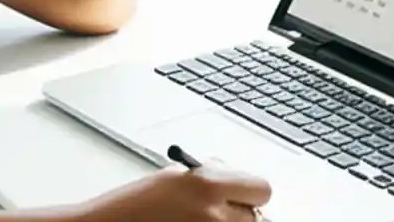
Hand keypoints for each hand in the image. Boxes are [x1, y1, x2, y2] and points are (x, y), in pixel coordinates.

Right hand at [73, 164, 271, 221]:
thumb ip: (209, 176)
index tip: (243, 195)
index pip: (261, 188)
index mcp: (208, 185)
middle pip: (255, 217)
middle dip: (239, 213)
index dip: (250, 192)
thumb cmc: (132, 207)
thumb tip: (233, 179)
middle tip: (219, 213)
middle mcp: (214, 215)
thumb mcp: (173, 178)